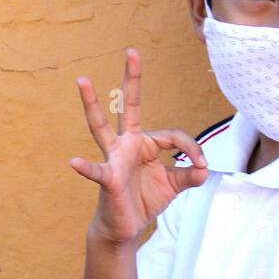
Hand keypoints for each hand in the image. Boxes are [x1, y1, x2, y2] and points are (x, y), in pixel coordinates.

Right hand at [70, 48, 208, 245]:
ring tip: (82, 81)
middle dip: (132, 80)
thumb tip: (204, 169)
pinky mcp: (108, 179)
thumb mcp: (174, 186)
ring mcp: (114, 158)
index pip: (174, 136)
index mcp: (145, 143)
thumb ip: (189, 175)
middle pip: (129, 106)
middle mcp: (127, 144)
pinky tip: (74, 163)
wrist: (125, 227)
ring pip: (101, 126)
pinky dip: (86, 167)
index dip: (192, 150)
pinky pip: (97, 171)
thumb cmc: (145, 199)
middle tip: (132, 51)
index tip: (202, 166)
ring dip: (92, 104)